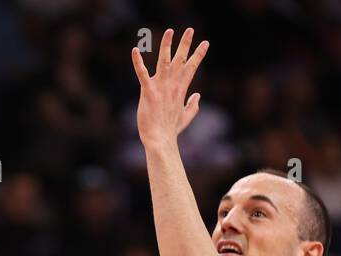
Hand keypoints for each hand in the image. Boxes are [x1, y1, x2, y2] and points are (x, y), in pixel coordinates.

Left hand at [131, 28, 208, 148]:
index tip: (205, 43)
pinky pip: (142, 74)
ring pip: (164, 61)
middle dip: (186, 44)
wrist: (160, 140)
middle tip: (190, 30)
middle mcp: (172, 85)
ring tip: (170, 31)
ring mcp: (160, 87)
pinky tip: (135, 50)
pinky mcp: (148, 92)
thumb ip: (193, 105)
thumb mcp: (186, 117)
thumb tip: (198, 96)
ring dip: (167, 45)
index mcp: (180, 89)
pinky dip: (138, 62)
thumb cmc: (171, 130)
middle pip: (180, 60)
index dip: (198, 55)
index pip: (191, 67)